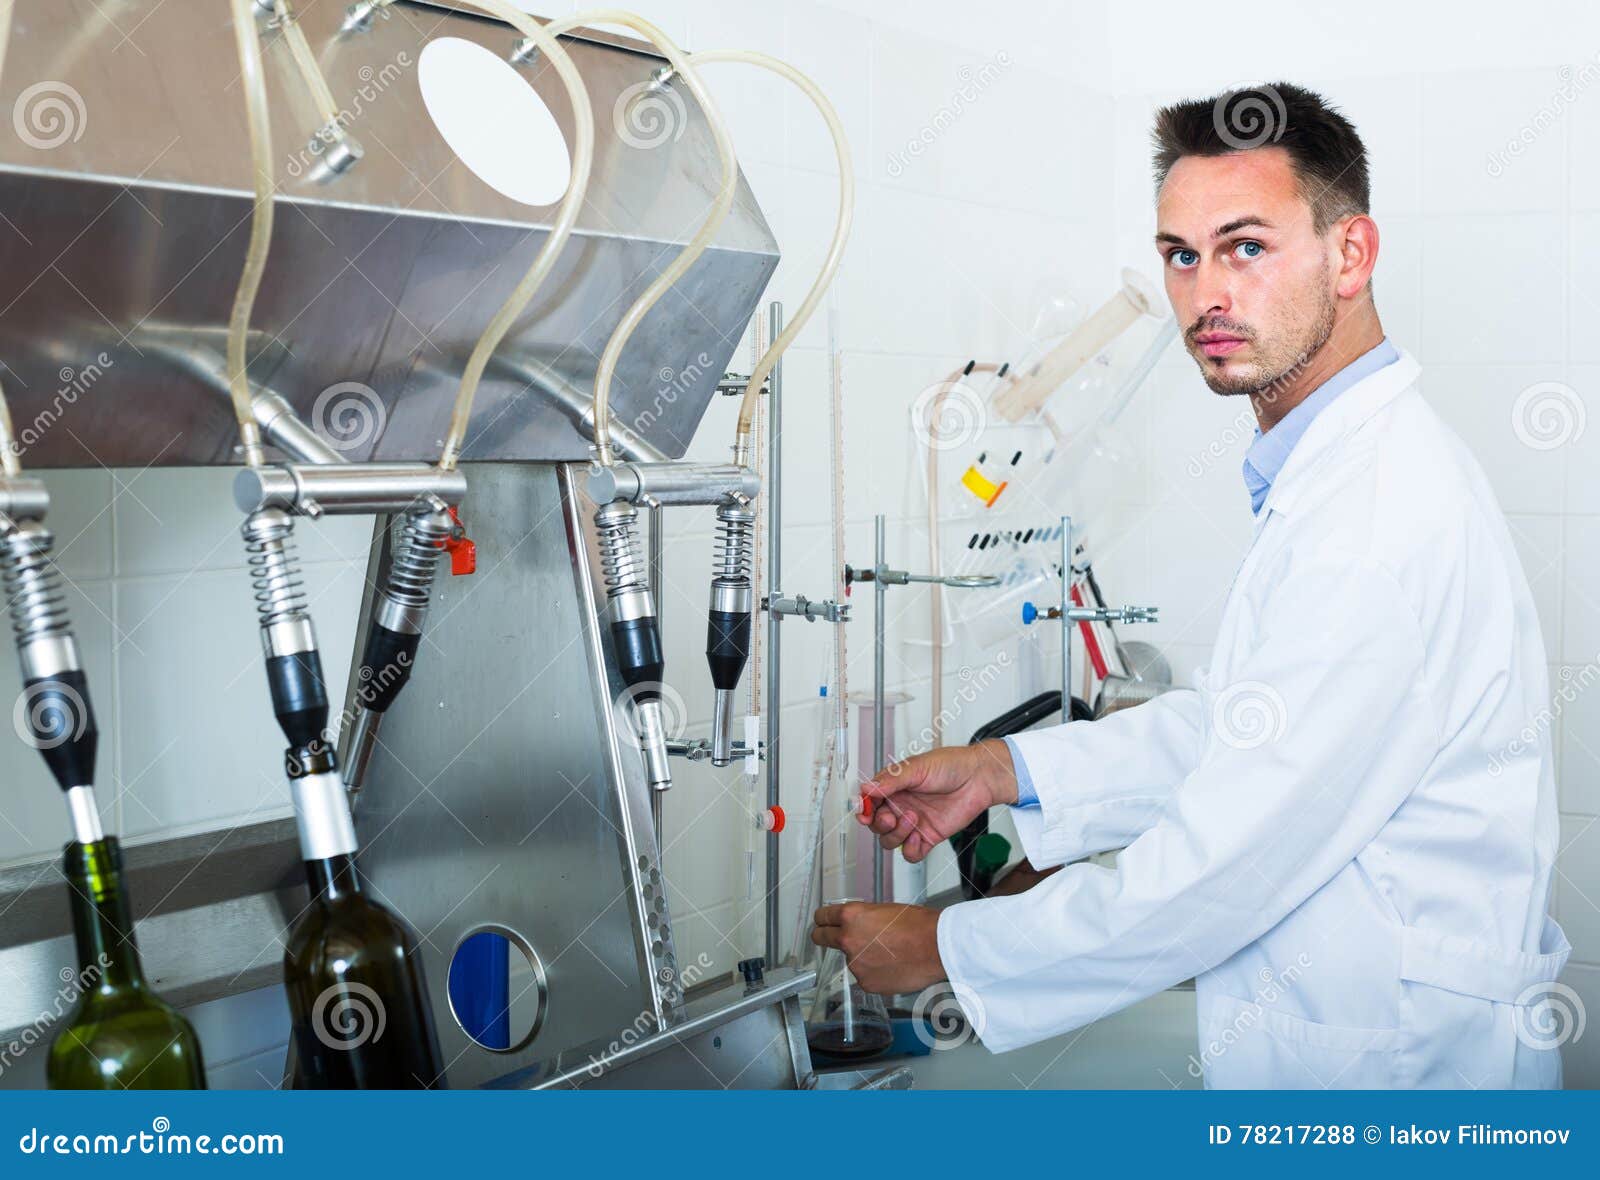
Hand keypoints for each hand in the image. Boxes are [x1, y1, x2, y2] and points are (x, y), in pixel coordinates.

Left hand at [810, 902, 944, 994]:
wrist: (935, 947)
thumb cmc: (918, 926)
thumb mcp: (884, 911)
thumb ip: (863, 919)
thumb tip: (857, 927)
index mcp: (851, 917)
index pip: (823, 916)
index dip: (822, 919)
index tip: (821, 923)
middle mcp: (848, 940)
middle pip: (821, 938)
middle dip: (823, 936)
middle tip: (828, 937)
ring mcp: (855, 964)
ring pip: (851, 960)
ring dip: (862, 958)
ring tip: (889, 954)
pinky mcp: (866, 983)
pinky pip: (865, 977)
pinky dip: (875, 973)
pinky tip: (892, 966)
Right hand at [860, 739, 1017, 862]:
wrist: (979, 778)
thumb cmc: (951, 765)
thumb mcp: (917, 767)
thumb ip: (891, 780)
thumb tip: (866, 789)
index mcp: (894, 788)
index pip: (869, 802)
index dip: (863, 809)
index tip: (864, 812)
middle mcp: (901, 806)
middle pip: (876, 825)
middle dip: (879, 823)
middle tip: (891, 816)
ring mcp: (914, 823)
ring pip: (890, 840)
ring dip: (896, 835)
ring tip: (913, 819)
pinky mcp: (929, 836)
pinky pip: (911, 853)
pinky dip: (911, 849)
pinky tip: (919, 837)